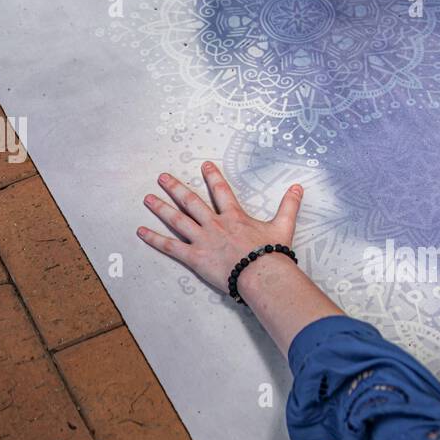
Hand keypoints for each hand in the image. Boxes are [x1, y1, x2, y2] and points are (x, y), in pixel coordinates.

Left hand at [137, 162, 302, 292]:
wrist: (262, 273)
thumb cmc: (273, 253)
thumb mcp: (284, 226)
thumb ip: (289, 205)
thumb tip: (299, 187)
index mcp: (234, 216)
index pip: (221, 191)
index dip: (212, 176)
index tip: (204, 165)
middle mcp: (215, 224)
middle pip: (191, 202)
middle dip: (175, 188)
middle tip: (162, 177)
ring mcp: (203, 239)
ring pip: (177, 220)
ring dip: (161, 208)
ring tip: (147, 198)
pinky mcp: (195, 257)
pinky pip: (171, 247)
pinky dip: (155, 239)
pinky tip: (141, 232)